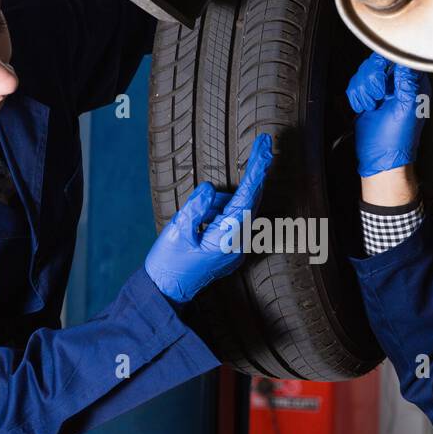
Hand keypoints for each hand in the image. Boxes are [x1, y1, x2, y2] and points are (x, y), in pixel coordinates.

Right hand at [145, 133, 272, 302]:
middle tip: (265, 143)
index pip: (247, 197)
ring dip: (221, 202)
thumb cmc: (169, 262)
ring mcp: (236, 246)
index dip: (257, 171)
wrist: (166, 290)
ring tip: (194, 222)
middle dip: (258, 171)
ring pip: (237, 208)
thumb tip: (211, 188)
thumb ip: (196, 207)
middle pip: (253, 199)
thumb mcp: (176, 231)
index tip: (266, 150)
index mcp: (227, 237)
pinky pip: (230, 219)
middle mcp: (238, 242)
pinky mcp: (230, 247)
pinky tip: (198, 223)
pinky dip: (219, 211)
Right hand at [348, 52, 429, 177]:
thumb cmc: (397, 139)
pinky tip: (364, 109)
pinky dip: (356, 96)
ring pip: (364, 71)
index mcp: (413, 83)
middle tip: (377, 97)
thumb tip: (406, 59)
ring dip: (363, 90)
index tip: (383, 80)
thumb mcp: (407, 107)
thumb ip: (408, 81)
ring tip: (371, 106)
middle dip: (371, 80)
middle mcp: (398, 83)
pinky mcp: (367, 96)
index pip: (399, 56)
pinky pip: (355, 83)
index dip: (387, 64)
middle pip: (377, 60)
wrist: (379, 157)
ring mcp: (382, 89)